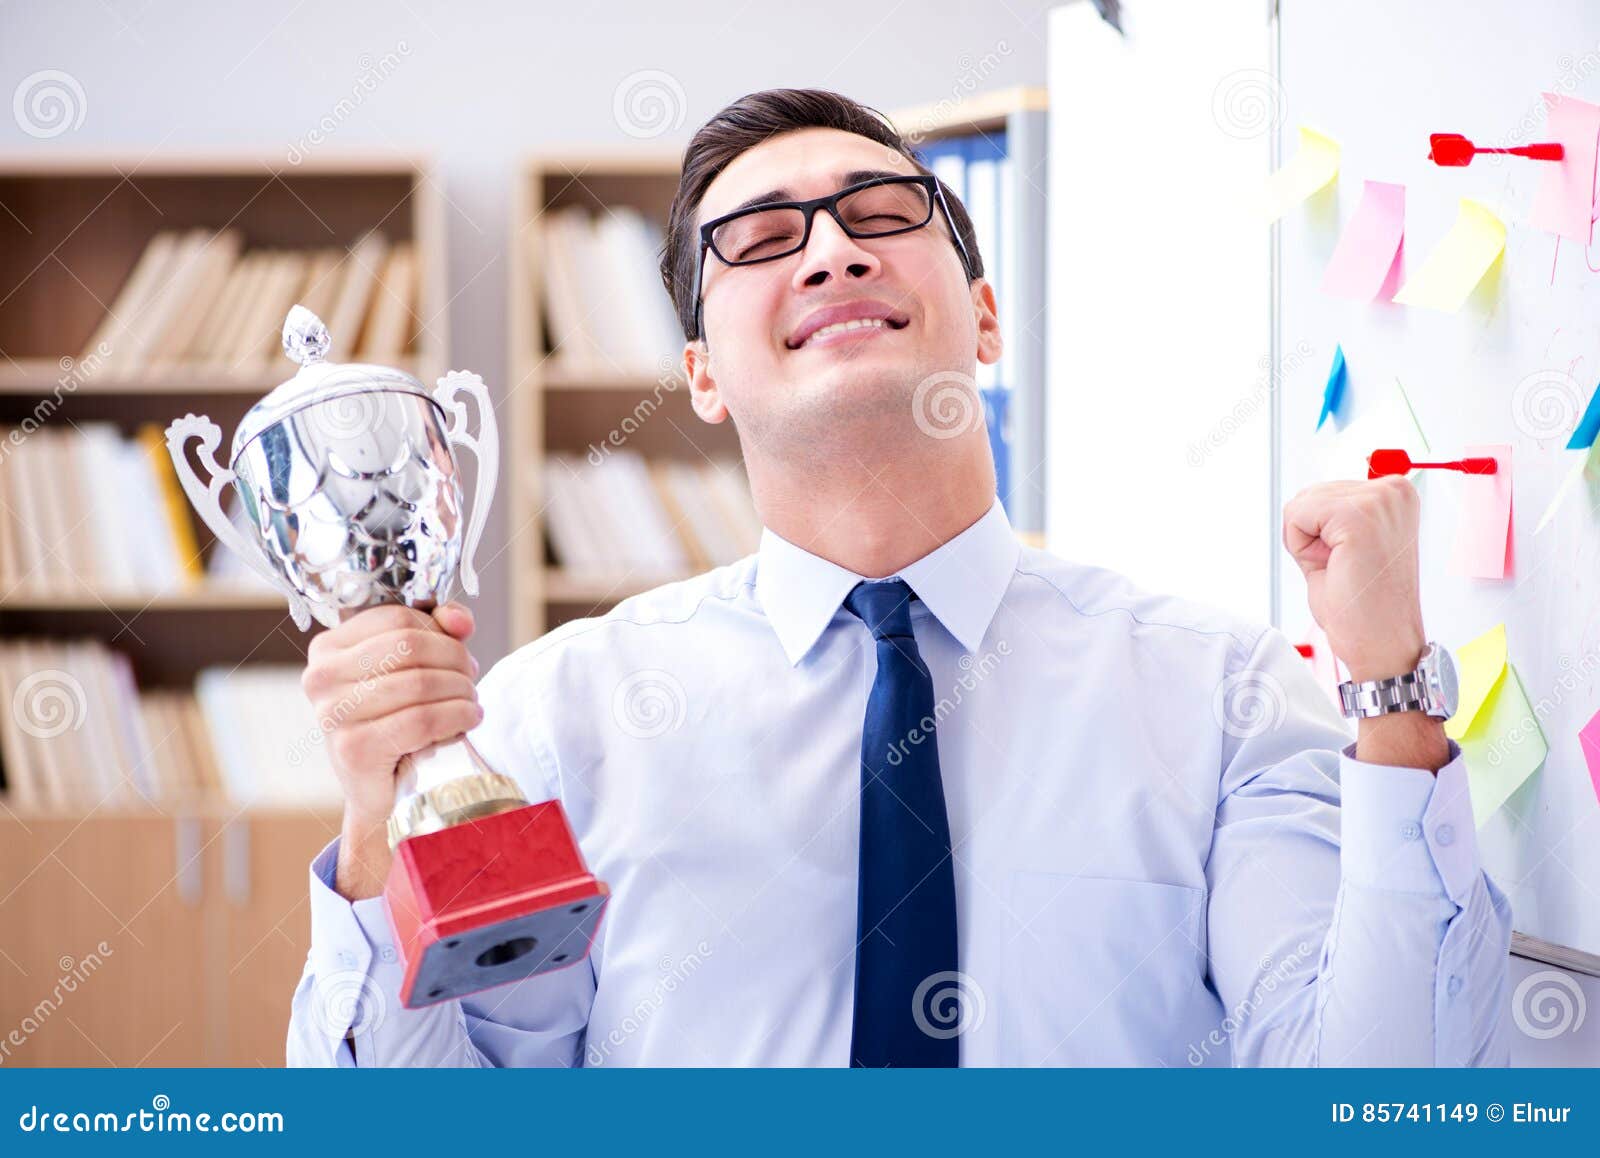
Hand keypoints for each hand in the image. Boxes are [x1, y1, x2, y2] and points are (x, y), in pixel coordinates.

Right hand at [300, 603, 481, 897]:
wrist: (384, 791)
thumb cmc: (398, 721)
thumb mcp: (414, 667)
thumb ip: (437, 630)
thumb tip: (459, 619)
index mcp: (328, 647)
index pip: (398, 617)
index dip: (440, 631)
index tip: (460, 649)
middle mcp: (320, 677)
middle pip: (410, 646)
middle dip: (454, 660)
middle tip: (470, 679)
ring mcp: (332, 714)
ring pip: (420, 682)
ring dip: (461, 691)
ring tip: (470, 702)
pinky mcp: (353, 749)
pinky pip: (421, 720)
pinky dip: (457, 716)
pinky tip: (468, 719)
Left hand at [1283, 475, 1425, 682]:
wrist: (1381, 642)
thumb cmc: (1364, 602)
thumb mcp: (1346, 542)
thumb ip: (1330, 515)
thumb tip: (1304, 499)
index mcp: (1396, 492)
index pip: (1324, 492)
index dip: (1321, 532)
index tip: (1350, 559)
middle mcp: (1394, 490)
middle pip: (1309, 495)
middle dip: (1312, 536)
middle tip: (1344, 567)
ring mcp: (1379, 500)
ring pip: (1299, 505)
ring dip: (1308, 544)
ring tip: (1342, 568)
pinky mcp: (1358, 516)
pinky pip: (1295, 516)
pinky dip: (1302, 548)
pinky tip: (1335, 566)